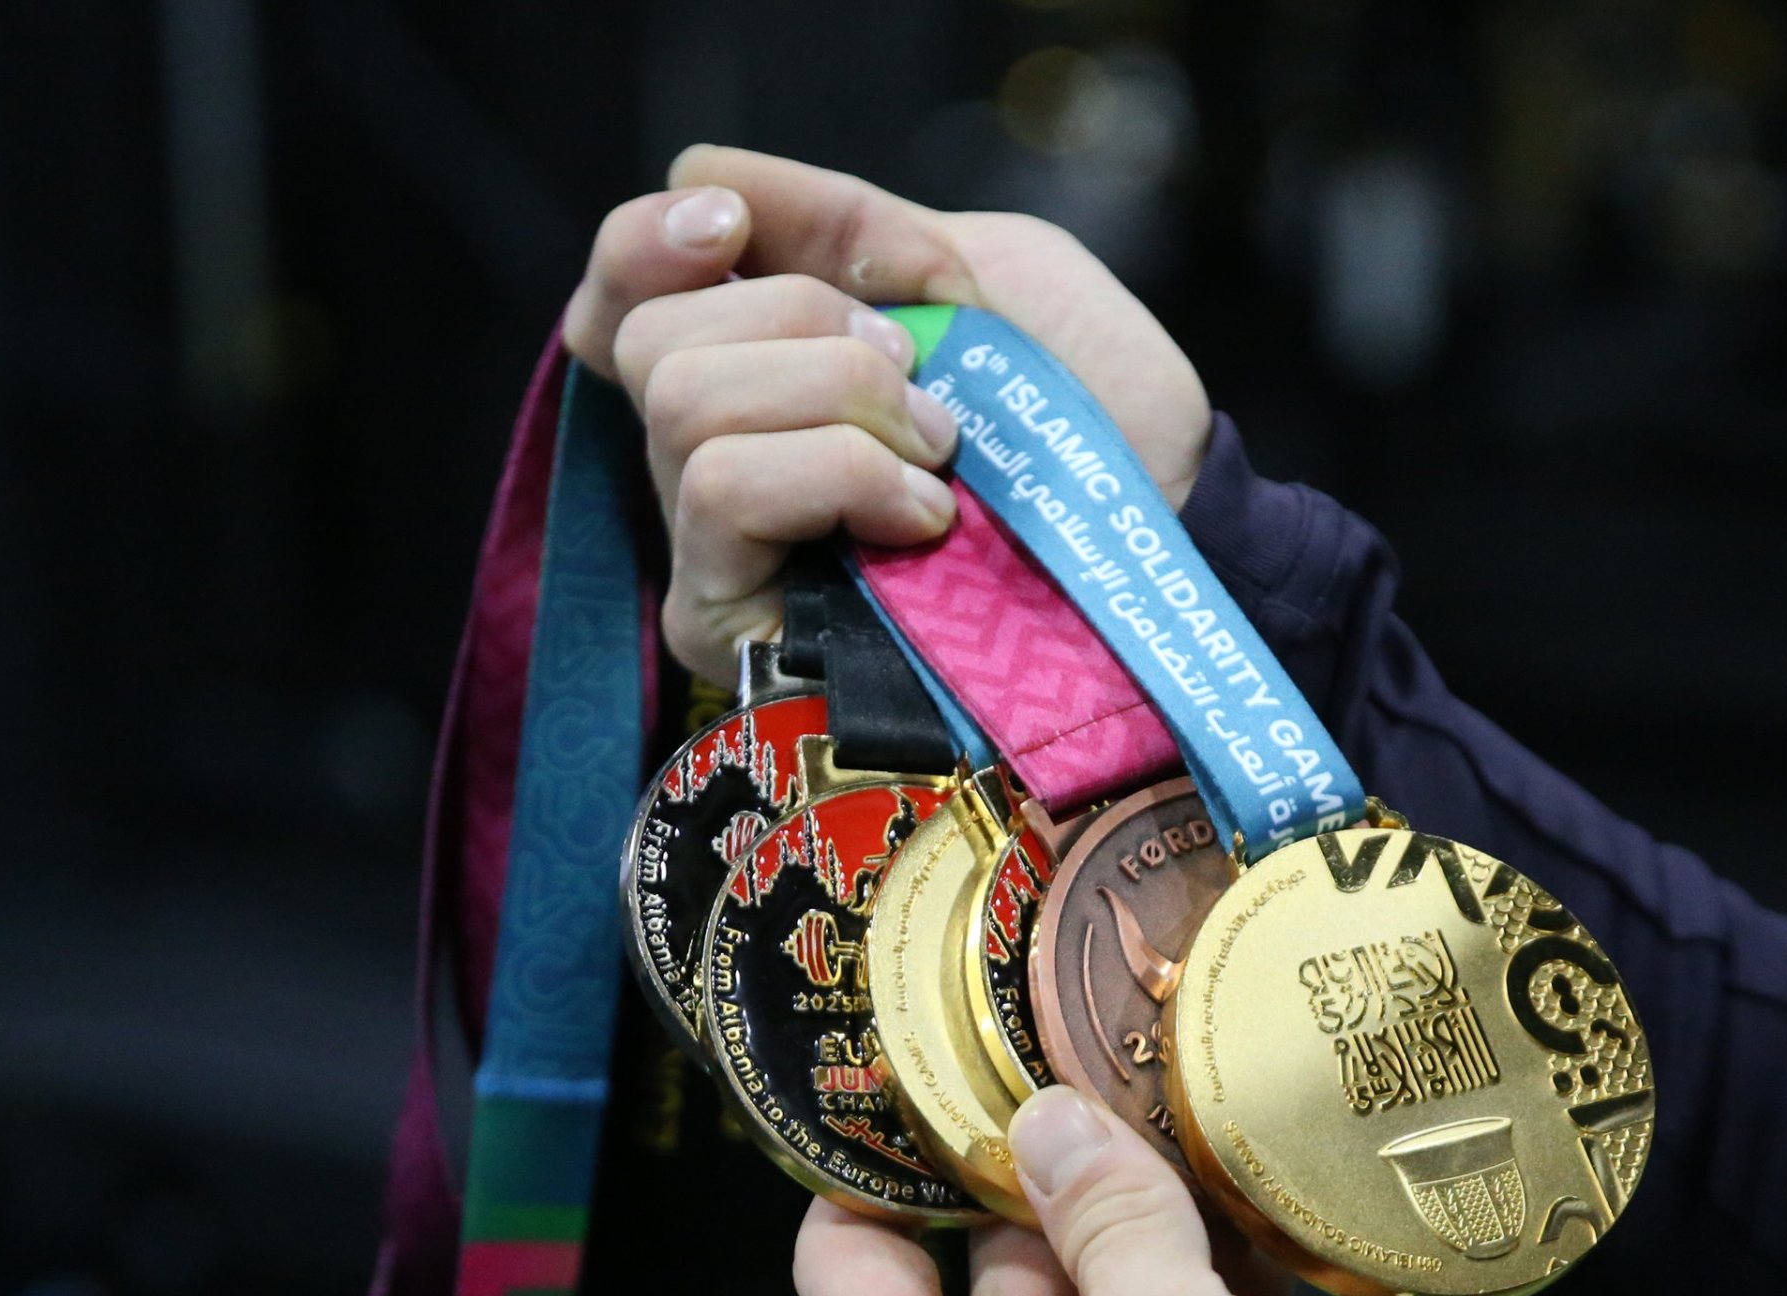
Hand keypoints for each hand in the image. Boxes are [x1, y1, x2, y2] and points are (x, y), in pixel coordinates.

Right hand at [560, 146, 1212, 678]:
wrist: (1167, 526)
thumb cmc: (1087, 411)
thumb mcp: (985, 267)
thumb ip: (846, 221)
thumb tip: (706, 181)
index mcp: (754, 360)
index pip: (619, 291)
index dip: (646, 243)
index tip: (733, 228)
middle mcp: (709, 451)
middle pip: (649, 337)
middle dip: (800, 321)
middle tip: (919, 378)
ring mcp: (712, 544)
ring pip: (680, 402)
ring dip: (834, 396)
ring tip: (938, 448)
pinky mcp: (729, 622)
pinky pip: (722, 488)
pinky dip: (835, 470)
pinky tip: (920, 515)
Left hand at [794, 1088, 1471, 1295]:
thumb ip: (1110, 1213)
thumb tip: (1048, 1119)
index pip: (853, 1257)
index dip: (876, 1160)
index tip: (934, 1071)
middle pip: (1025, 1267)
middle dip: (1089, 1171)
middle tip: (1146, 1059)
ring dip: (1226, 1245)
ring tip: (1281, 1135)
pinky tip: (1417, 1271)